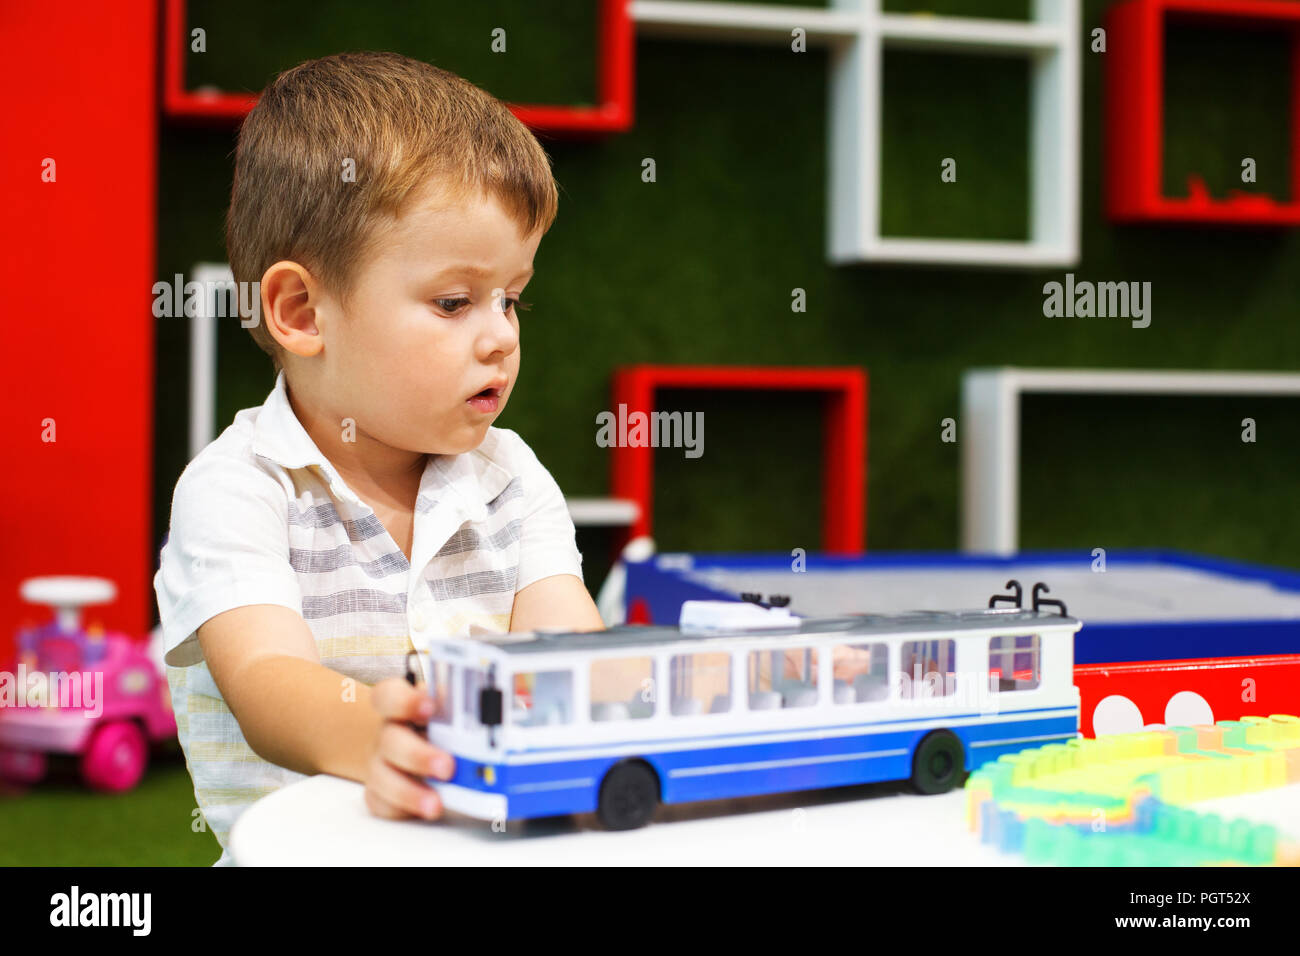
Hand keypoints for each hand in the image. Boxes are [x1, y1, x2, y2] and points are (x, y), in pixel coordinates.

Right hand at [363, 677, 455, 820]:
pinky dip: (404, 808)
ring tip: (435, 803)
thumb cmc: (443, 728)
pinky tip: (426, 809)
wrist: (417, 753)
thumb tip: (499, 714)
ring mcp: (381, 763)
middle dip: (418, 755)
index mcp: (404, 706)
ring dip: (409, 791)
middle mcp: (389, 733)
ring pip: (382, 775)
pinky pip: (383, 802)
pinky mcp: (381, 793)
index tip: (429, 707)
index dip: (405, 701)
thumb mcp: (454, 712)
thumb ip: (467, 709)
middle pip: (390, 739)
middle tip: (446, 767)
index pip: (389, 695)